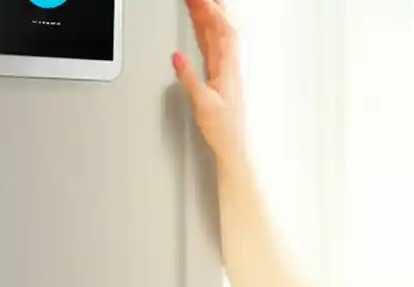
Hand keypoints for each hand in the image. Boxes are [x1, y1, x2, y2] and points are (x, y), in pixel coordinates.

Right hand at [172, 0, 244, 160]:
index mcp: (229, 69)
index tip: (202, 0)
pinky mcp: (220, 76)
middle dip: (208, 9)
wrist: (235, 146)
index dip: (213, 14)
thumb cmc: (225, 129)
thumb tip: (177, 57)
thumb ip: (189, 79)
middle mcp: (230, 66)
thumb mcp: (202, 104)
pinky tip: (199, 27)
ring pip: (216, 36)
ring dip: (206, 18)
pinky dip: (205, 33)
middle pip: (220, 29)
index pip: (223, 32)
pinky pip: (213, 47)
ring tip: (196, 3)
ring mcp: (225, 70)